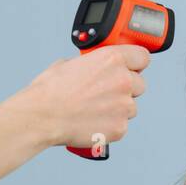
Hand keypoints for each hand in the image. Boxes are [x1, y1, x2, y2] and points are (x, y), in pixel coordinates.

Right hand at [9, 44, 150, 149]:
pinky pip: (122, 125)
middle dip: (126, 88)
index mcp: (112, 59)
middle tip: (106, 93)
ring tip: (95, 110)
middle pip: (139, 84)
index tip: (132, 68)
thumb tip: (93, 69)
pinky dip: (111, 125)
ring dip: (119, 108)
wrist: (42, 117)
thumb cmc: (50, 91)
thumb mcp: (69, 63)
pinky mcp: (120, 127)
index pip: (142, 57)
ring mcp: (124, 106)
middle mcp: (123, 81)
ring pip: (131, 107)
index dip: (136, 63)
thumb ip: (91, 64)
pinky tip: (93, 122)